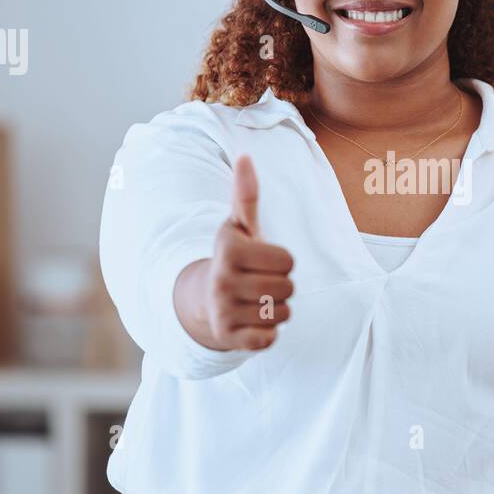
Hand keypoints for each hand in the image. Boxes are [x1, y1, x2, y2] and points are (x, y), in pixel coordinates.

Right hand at [174, 153, 293, 351]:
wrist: (205, 301)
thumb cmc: (235, 258)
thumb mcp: (241, 227)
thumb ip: (247, 195)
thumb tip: (245, 155)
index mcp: (228, 249)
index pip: (288, 260)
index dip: (283, 261)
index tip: (263, 261)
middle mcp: (221, 279)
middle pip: (289, 288)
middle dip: (282, 286)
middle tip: (261, 283)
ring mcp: (223, 310)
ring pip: (283, 313)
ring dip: (277, 309)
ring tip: (256, 301)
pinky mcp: (229, 338)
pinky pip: (271, 337)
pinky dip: (268, 332)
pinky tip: (251, 321)